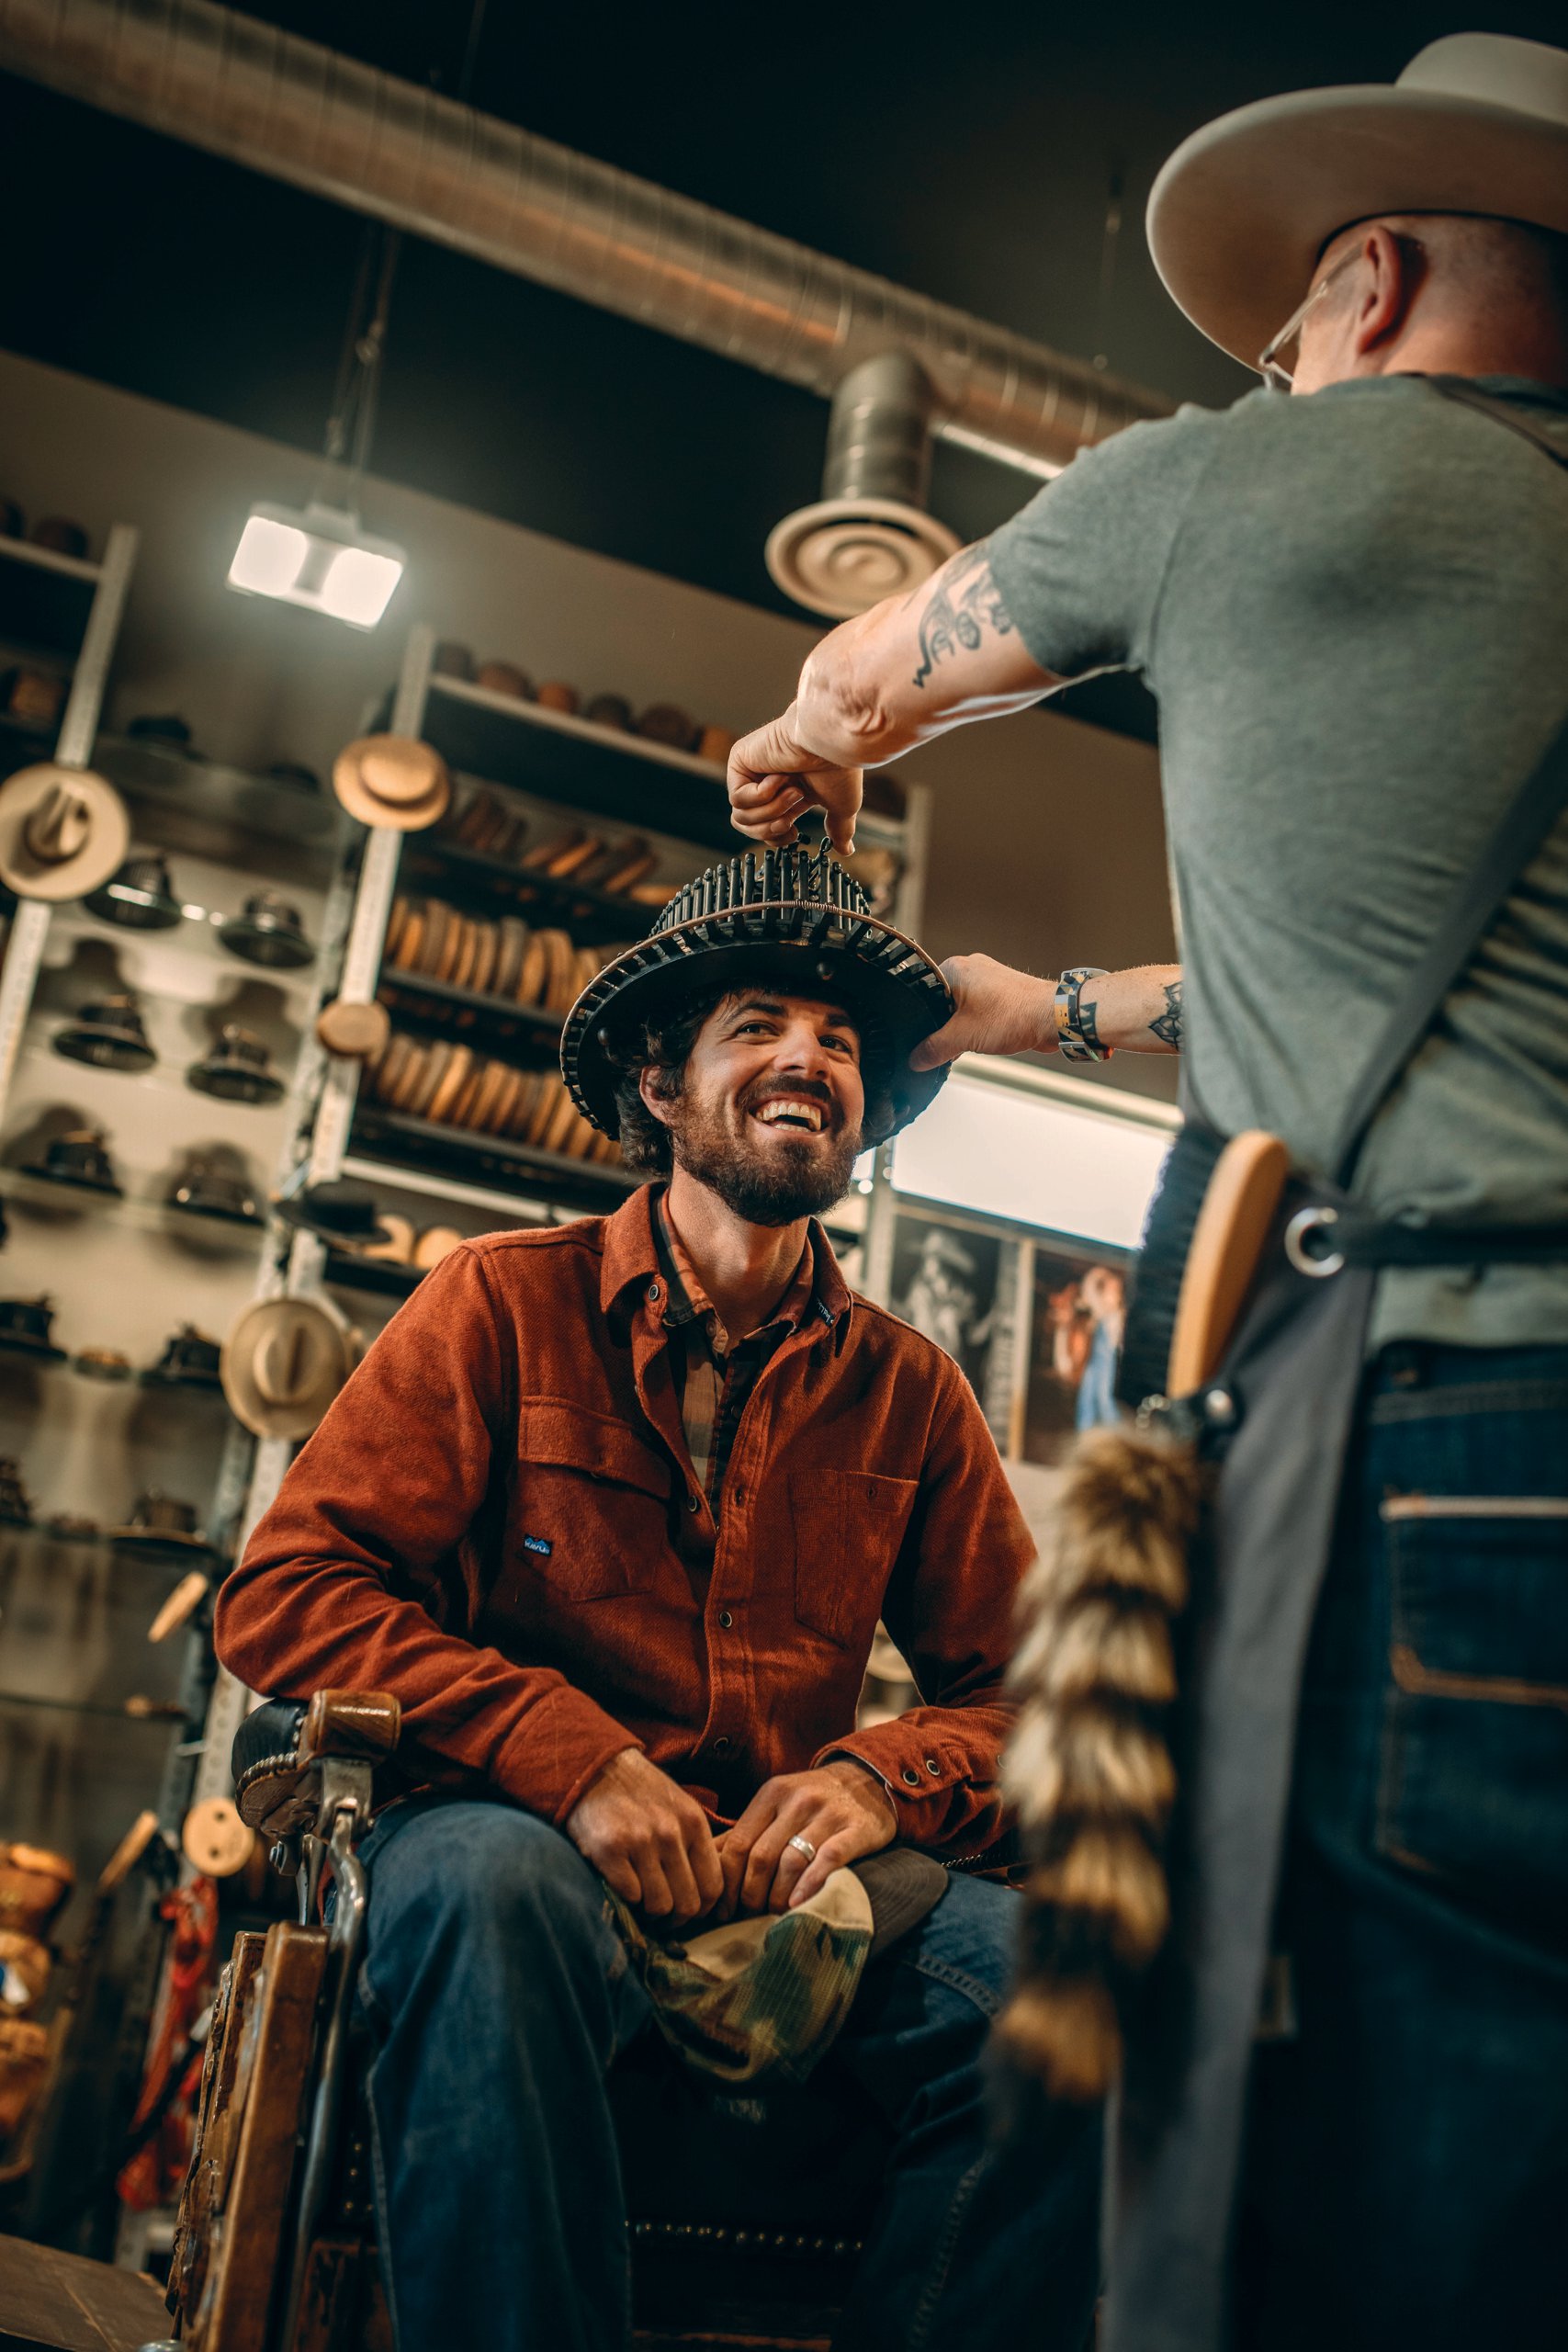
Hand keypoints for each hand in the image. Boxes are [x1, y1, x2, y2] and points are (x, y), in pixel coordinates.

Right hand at [565, 1748, 723, 1926]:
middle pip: (688, 1904)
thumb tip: (703, 1896)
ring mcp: (640, 1841)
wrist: (595, 1766)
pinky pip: (629, 1896)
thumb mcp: (677, 1807)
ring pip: (659, 1906)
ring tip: (639, 1899)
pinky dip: (625, 1898)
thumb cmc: (638, 1792)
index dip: (701, 1910)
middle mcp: (671, 1832)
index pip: (713, 1887)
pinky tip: (620, 1884)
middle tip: (660, 1915)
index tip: (686, 1913)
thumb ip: (692, 1844)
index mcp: (693, 1822)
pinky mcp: (610, 1849)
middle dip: (674, 1918)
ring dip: (648, 1911)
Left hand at [716, 1760, 895, 1918]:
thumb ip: (746, 1831)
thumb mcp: (777, 1804)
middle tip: (748, 1914)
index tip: (722, 1907)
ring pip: (791, 1862)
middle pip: (761, 1856)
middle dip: (749, 1894)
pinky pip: (829, 1859)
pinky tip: (798, 1903)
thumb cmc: (813, 1801)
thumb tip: (706, 1865)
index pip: (738, 1842)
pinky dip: (810, 1884)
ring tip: (773, 1913)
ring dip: (777, 1896)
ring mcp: (828, 1813)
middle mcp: (797, 1800)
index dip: (726, 1881)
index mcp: (772, 1794)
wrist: (869, 1779)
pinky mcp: (856, 1829)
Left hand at [727, 708, 862, 855]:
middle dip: (771, 828)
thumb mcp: (840, 805)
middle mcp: (767, 783)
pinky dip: (762, 795)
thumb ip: (838, 828)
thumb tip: (847, 850)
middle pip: (748, 827)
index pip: (766, 829)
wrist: (831, 742)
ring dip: (772, 809)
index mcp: (788, 794)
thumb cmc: (839, 768)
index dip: (778, 837)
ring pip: (741, 816)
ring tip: (792, 791)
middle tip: (789, 817)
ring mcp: (751, 772)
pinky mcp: (739, 761)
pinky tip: (779, 777)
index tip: (795, 830)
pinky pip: (738, 799)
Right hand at [909, 953, 1055, 1072]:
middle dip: (944, 1026)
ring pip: (961, 1008)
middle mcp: (970, 968)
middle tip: (949, 1041)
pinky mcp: (1002, 992)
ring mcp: (988, 979)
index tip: (921, 1036)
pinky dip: (978, 1026)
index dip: (920, 1017)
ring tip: (973, 1039)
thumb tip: (917, 1059)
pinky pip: (979, 1010)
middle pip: (941, 1002)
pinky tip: (984, 1039)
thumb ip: (934, 1049)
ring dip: (963, 1028)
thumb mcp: (962, 1037)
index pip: (922, 992)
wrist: (1052, 1017)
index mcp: (954, 968)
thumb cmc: (1014, 1014)